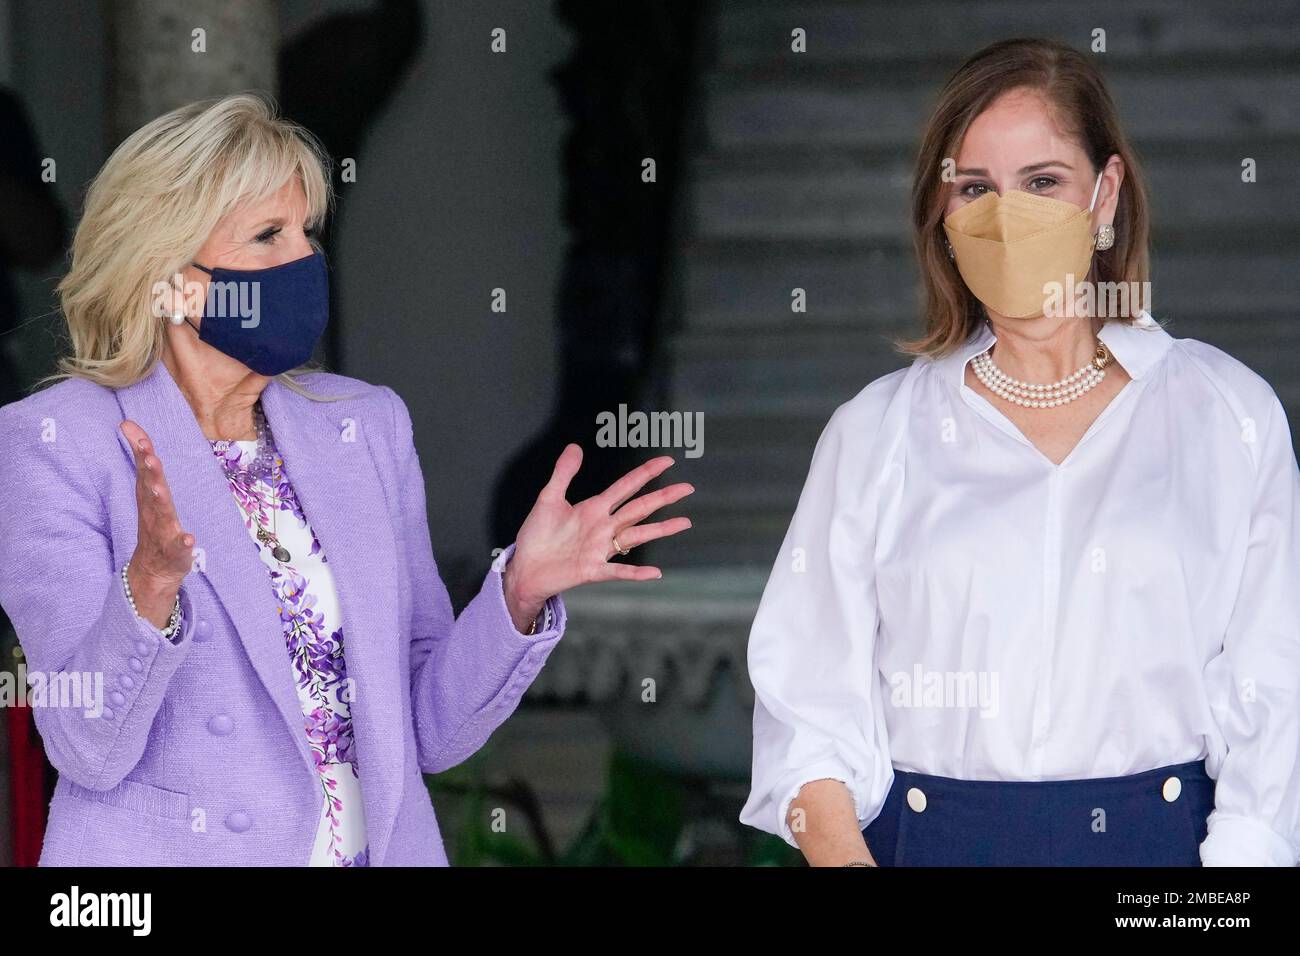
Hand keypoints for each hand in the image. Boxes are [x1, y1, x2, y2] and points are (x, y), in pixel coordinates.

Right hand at [121, 420, 195, 627]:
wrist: (155, 570)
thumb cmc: (156, 524)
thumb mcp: (152, 491)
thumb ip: (147, 462)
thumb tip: (129, 424)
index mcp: (151, 496)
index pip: (146, 468)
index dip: (141, 449)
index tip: (131, 429)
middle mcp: (155, 511)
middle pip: (152, 488)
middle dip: (150, 473)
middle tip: (149, 457)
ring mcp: (164, 531)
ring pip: (163, 514)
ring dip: (161, 502)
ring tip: (159, 490)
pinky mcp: (176, 552)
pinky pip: (179, 547)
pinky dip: (183, 543)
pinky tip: (188, 538)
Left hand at [500, 444, 693, 632]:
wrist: (525, 567)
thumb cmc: (537, 535)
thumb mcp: (548, 498)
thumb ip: (563, 473)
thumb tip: (575, 446)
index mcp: (594, 508)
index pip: (627, 486)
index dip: (646, 473)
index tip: (667, 461)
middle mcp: (603, 527)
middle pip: (639, 508)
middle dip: (663, 497)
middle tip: (687, 487)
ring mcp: (600, 549)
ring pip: (637, 535)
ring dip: (661, 529)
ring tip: (685, 522)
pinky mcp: (592, 570)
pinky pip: (618, 571)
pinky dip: (636, 572)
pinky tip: (656, 572)